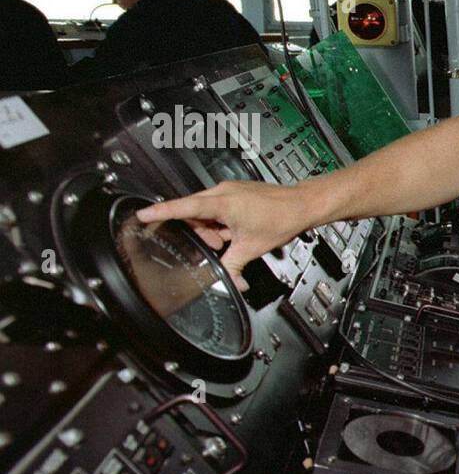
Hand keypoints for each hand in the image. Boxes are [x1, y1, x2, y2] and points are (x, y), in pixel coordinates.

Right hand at [134, 180, 317, 291]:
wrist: (302, 205)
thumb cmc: (281, 217)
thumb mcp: (251, 248)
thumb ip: (232, 266)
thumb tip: (227, 282)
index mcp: (222, 202)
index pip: (183, 207)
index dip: (160, 212)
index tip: (142, 214)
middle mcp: (222, 192)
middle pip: (193, 213)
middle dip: (202, 233)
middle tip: (220, 243)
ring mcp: (228, 191)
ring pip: (205, 213)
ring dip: (214, 229)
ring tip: (233, 237)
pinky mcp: (234, 193)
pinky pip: (217, 209)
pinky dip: (221, 223)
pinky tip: (236, 230)